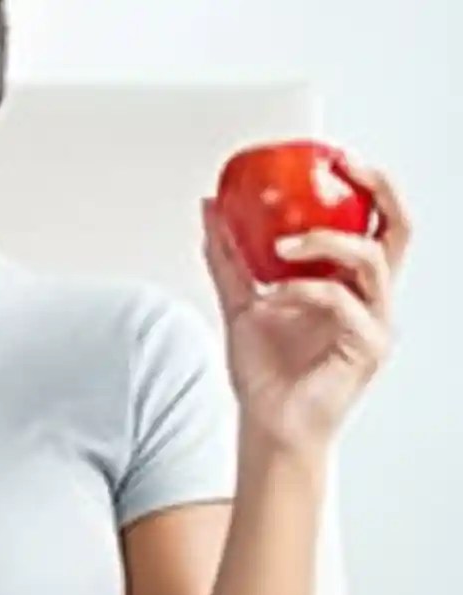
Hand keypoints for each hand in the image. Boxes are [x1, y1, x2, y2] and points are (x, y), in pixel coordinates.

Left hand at [202, 159, 412, 456]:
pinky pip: (342, 302)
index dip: (366, 183)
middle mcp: (370, 297)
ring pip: (372, 259)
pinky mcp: (366, 347)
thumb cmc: (264, 371)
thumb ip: (227, 256)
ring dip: (325, 241)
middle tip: (343, 169)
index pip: (376, 220)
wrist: (265, 423)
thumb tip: (210, 208)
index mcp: (348, 281)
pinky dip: (304, 290)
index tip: (335, 156)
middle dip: (377, 190)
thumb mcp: (238, 301)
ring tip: (282, 245)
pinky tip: (273, 296)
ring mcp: (374, 321)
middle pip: (399, 228)